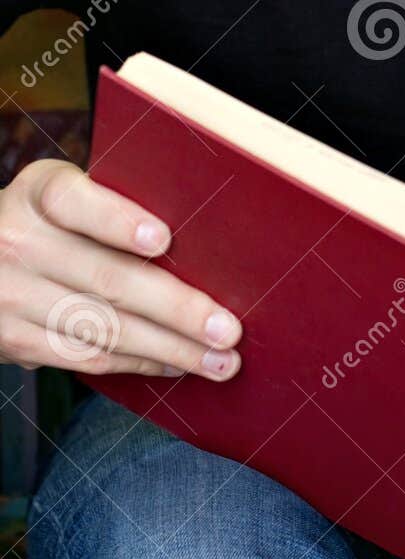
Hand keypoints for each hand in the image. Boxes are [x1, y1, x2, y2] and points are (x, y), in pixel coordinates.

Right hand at [0, 157, 241, 378]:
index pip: (74, 201)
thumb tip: (196, 242)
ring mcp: (12, 296)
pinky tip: (177, 363)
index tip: (164, 239)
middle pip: (106, 278)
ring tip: (219, 360)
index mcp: (39, 194)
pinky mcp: (13, 341)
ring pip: (103, 328)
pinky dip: (139, 362)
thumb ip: (110, 205)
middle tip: (228, 329)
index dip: (118, 221)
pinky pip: (86, 357)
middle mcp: (18, 242)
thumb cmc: (48, 221)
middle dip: (176, 309)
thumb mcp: (61, 194)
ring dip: (170, 349)